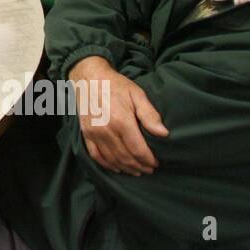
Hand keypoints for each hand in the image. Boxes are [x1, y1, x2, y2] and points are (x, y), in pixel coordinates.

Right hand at [68, 56, 168, 175]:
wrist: (88, 78)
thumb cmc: (115, 85)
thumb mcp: (137, 94)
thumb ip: (149, 114)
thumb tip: (163, 133)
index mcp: (121, 121)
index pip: (138, 150)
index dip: (149, 160)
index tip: (157, 163)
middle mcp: (106, 131)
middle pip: (126, 157)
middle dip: (139, 166)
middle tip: (149, 170)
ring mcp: (94, 134)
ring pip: (112, 159)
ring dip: (126, 168)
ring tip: (137, 171)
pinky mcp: (86, 134)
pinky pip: (96, 155)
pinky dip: (107, 165)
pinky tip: (116, 168)